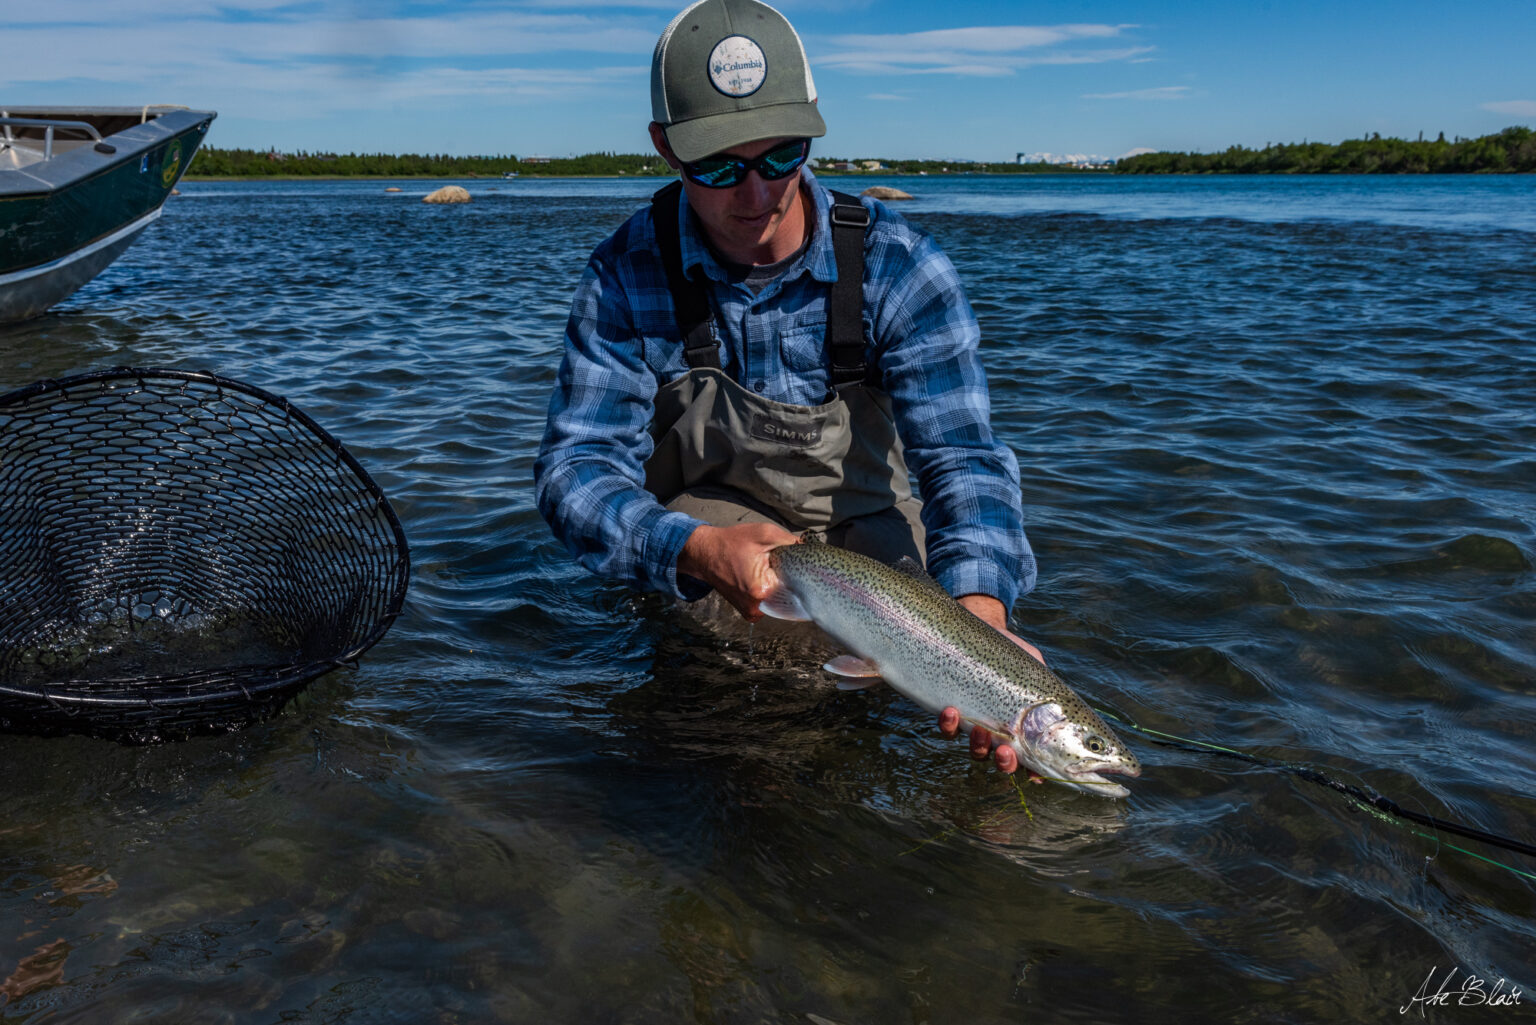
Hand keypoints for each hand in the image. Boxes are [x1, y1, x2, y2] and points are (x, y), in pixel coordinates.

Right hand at [677, 522, 798, 620]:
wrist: (705, 553)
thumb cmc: (732, 542)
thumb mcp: (764, 534)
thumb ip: (790, 542)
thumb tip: (810, 549)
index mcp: (762, 590)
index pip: (796, 587)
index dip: (802, 574)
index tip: (803, 565)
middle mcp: (756, 608)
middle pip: (789, 597)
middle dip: (791, 581)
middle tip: (784, 565)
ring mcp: (751, 613)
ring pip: (780, 603)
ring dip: (782, 588)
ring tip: (773, 571)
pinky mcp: (748, 613)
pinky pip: (769, 606)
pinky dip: (772, 594)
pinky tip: (767, 579)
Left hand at [942, 594, 1044, 775]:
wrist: (988, 632)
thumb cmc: (1019, 655)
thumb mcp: (1038, 671)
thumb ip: (1049, 692)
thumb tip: (1062, 713)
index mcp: (1027, 731)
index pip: (1034, 761)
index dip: (1036, 773)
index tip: (1036, 774)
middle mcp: (1002, 733)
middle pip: (1004, 763)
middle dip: (1005, 763)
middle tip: (1005, 752)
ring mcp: (977, 725)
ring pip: (977, 751)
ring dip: (979, 746)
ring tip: (981, 730)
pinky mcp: (954, 713)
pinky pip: (949, 730)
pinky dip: (949, 725)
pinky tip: (951, 711)